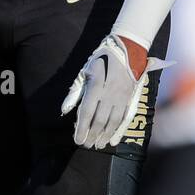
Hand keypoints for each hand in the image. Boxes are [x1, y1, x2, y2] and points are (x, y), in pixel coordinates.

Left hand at [60, 33, 168, 148]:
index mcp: (96, 86)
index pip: (86, 113)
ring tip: (98, 145)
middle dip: (92, 135)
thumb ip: (75, 93)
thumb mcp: (85, 72)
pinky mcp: (130, 98)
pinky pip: (125, 118)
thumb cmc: (101, 60)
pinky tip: (114, 139)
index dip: (81, 129)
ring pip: (113, 122)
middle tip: (87, 145)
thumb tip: (64, 111)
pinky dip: (119, 131)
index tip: (77, 140)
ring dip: (105, 136)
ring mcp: (121, 97)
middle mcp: (109, 94)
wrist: (126, 49)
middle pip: (100, 121)